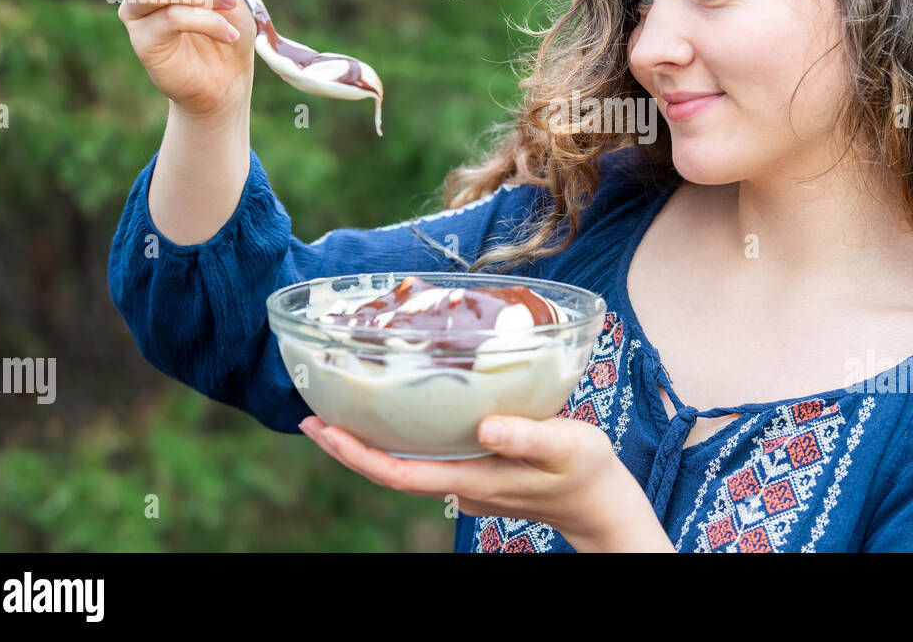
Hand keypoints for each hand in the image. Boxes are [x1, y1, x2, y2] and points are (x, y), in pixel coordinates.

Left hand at [299, 415, 674, 551]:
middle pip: (390, 471)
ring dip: (371, 441)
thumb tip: (484, 426)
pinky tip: (400, 412)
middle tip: (312, 413)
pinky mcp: (477, 473)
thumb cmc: (587, 472)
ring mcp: (467, 482)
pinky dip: (402, 437)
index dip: (357, 454)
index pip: (399, 473)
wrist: (601, 504)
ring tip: (343, 407)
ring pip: (406, 464)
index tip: (324, 428)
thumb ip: (528, 436)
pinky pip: (427, 457)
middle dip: (348, 446)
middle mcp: (461, 484)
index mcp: (474, 479)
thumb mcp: (568, 447)